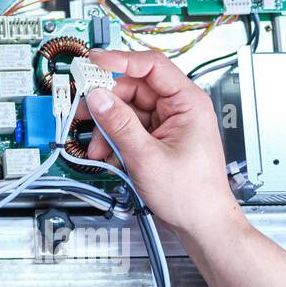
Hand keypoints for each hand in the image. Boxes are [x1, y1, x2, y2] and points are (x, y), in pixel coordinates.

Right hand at [81, 48, 243, 239]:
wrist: (202, 226)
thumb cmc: (192, 195)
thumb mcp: (146, 157)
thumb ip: (119, 124)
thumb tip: (97, 97)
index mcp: (187, 103)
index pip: (150, 66)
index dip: (119, 61)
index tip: (92, 63)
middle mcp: (178, 108)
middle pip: (131, 89)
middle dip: (105, 105)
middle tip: (83, 114)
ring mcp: (166, 124)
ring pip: (125, 111)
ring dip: (106, 128)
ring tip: (98, 148)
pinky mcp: (156, 138)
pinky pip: (127, 128)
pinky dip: (113, 140)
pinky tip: (108, 156)